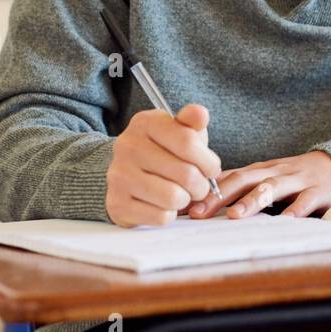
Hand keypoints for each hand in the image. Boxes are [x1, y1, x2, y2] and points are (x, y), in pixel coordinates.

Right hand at [105, 104, 220, 226]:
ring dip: (186, 200)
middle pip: (185, 173)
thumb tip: (201, 114)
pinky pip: (161, 217)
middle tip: (199, 185)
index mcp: (145, 123)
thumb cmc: (162, 150)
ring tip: (183, 194)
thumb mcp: (178, 130)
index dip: (208, 161)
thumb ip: (192, 121)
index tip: (212, 168)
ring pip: (174, 197)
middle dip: (201, 185)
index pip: (187, 141)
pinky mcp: (118, 204)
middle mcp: (127, 146)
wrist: (126, 172)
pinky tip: (163, 204)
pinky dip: (169, 214)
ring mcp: (119, 176)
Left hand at [187, 151, 330, 220]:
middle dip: (219, 195)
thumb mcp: (269, 178)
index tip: (183, 204)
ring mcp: (297, 180)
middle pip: (243, 179)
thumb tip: (205, 203)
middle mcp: (274, 172)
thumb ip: (243, 188)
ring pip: (271, 187)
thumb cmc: (297, 178)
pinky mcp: (319, 190)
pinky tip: (285, 221)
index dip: (204, 189)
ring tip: (236, 216)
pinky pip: (306, 201)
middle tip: (199, 212)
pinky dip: (295, 210)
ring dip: (252, 201)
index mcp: (260, 170)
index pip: (227, 177)